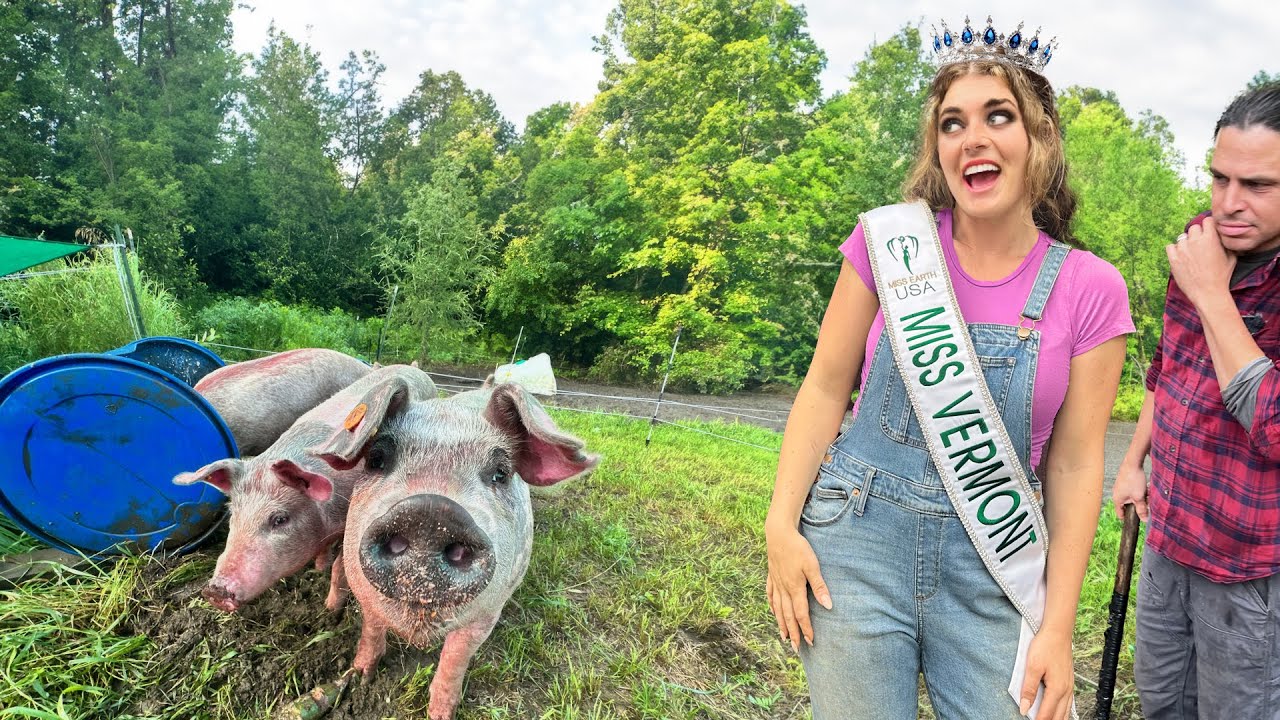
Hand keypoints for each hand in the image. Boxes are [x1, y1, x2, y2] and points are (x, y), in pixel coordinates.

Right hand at [765, 524, 831, 651]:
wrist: (778, 533)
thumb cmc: (798, 547)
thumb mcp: (812, 565)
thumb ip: (819, 586)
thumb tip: (828, 606)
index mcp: (795, 587)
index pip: (801, 614)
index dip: (806, 628)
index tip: (810, 641)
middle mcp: (784, 588)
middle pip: (788, 616)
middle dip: (793, 633)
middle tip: (796, 649)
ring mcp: (776, 583)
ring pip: (778, 608)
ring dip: (781, 624)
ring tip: (784, 638)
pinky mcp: (771, 575)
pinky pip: (770, 595)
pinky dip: (772, 606)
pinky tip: (773, 613)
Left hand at [1019, 626, 1073, 718]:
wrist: (1058, 631)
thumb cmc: (1045, 646)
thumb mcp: (1032, 666)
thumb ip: (1029, 689)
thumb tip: (1024, 708)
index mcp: (1057, 689)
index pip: (1047, 714)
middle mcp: (1066, 690)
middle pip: (1058, 716)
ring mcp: (1070, 686)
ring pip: (1065, 711)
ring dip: (1056, 718)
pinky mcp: (1069, 682)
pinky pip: (1068, 703)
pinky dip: (1062, 711)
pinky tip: (1058, 712)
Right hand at [1112, 462, 1148, 521]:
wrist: (1132, 462)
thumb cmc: (1133, 479)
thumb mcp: (1139, 497)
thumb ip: (1141, 509)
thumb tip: (1145, 520)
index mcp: (1117, 500)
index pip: (1120, 514)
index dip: (1128, 518)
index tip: (1137, 520)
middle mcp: (1117, 494)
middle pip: (1128, 505)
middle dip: (1138, 506)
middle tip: (1146, 503)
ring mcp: (1121, 487)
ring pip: (1132, 497)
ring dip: (1140, 497)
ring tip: (1146, 493)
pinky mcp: (1125, 482)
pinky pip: (1132, 490)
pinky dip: (1139, 491)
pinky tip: (1144, 487)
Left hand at [1166, 216, 1236, 309]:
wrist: (1208, 293)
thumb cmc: (1222, 276)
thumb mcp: (1231, 257)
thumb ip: (1226, 243)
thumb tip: (1224, 235)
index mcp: (1210, 238)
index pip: (1207, 220)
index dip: (1209, 225)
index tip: (1209, 231)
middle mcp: (1195, 241)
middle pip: (1194, 228)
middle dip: (1198, 234)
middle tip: (1201, 244)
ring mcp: (1182, 250)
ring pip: (1182, 237)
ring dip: (1186, 243)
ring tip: (1192, 254)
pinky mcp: (1173, 259)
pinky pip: (1170, 246)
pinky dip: (1174, 250)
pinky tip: (1181, 257)